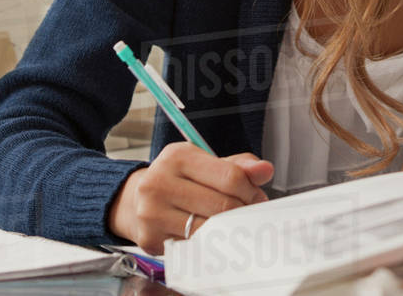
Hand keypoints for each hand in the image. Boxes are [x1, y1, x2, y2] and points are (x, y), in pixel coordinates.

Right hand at [106, 144, 273, 254]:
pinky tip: (212, 236)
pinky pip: (194, 246)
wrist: (136, 200)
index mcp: (177, 156)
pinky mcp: (151, 238)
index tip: (256, 197)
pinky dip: (209, 243)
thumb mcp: (204, 163)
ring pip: (210, 229)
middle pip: (222, 206)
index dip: (251, 191)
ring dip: (229, 230)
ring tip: (232, 224)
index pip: (230, 177)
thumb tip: (266, 170)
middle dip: (243, 211)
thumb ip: (237, 166)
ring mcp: (152, 212)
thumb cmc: (178, 180)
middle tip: (249, 213)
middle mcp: (159, 181)